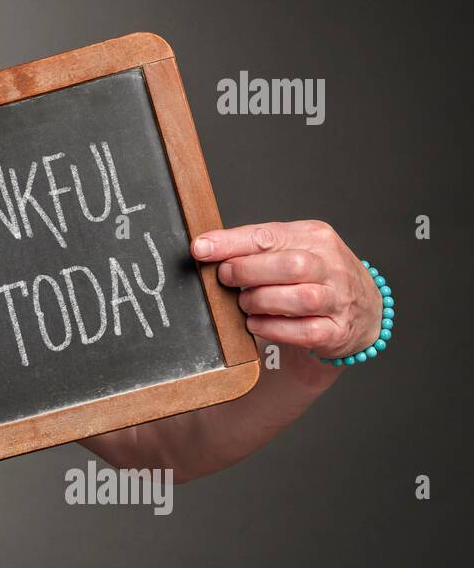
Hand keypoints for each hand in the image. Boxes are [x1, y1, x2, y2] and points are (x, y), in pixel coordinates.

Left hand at [190, 220, 382, 359]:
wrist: (366, 308)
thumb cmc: (315, 274)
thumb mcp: (292, 248)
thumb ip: (256, 248)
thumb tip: (205, 248)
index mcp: (314, 237)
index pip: (269, 236)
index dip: (231, 243)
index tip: (200, 248)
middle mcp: (331, 265)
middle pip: (289, 265)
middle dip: (247, 272)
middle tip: (225, 277)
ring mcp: (339, 299)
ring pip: (299, 298)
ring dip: (260, 301)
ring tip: (244, 303)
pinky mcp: (337, 330)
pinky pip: (303, 331)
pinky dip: (272, 328)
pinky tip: (256, 323)